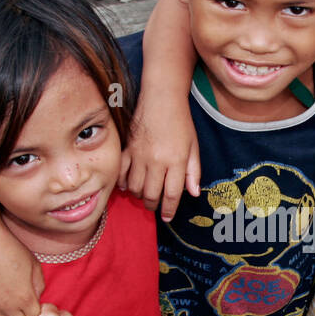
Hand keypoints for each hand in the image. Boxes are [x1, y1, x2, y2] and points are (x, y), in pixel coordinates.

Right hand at [120, 91, 200, 221]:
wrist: (161, 98)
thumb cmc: (181, 122)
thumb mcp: (193, 146)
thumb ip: (193, 171)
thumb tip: (194, 193)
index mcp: (176, 161)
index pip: (172, 194)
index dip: (169, 210)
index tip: (167, 217)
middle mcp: (157, 161)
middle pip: (151, 194)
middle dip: (153, 206)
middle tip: (155, 207)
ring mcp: (139, 155)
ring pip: (135, 187)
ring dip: (139, 196)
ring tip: (144, 195)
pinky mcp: (127, 148)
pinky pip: (121, 172)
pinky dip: (122, 183)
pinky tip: (127, 185)